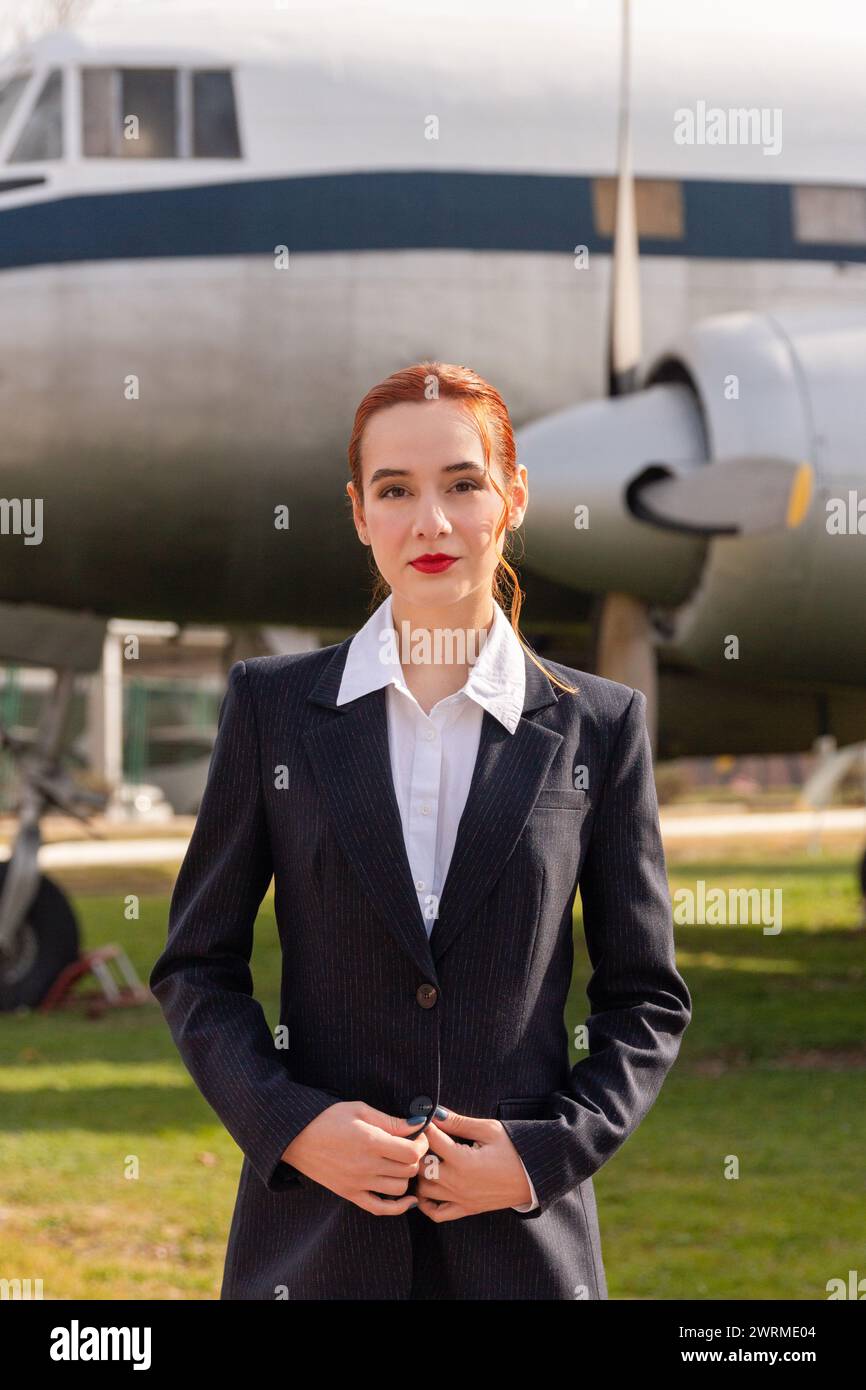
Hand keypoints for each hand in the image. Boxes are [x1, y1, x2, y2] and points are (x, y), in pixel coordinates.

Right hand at [281, 1101, 428, 1214]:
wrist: (296, 1138)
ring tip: (401, 1164)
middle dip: (415, 1158)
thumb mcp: (359, 1110)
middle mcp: (366, 1166)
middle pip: (408, 1170)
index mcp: (370, 1142)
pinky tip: (407, 1200)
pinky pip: (380, 1209)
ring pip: (399, 1189)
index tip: (419, 1136)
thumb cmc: (327, 1118)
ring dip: (406, 1176)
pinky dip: (398, 1207)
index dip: (422, 1143)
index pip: (412, 1152)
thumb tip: (418, 1124)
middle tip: (410, 1147)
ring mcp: (358, 1183)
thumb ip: (390, 1120)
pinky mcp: (350, 1194)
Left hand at [412, 1107, 532, 1219]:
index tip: (424, 1120)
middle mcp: (457, 1183)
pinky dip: (425, 1204)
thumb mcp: (489, 1130)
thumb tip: (435, 1113)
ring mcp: (460, 1199)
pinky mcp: (466, 1209)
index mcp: (463, 1160)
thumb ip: (459, 1122)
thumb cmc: (514, 1149)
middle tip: (423, 1141)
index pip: (430, 1140)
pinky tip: (428, 1188)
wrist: (535, 1177)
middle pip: (421, 1167)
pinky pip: (436, 1214)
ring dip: (421, 1175)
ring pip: (424, 1190)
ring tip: (427, 1160)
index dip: (424, 1127)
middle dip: (419, 1152)